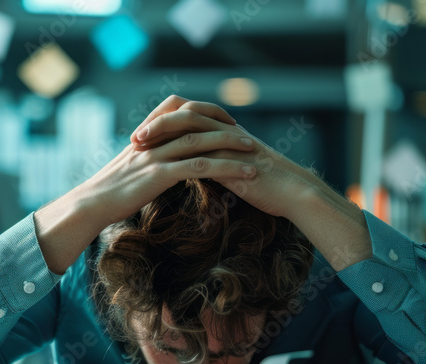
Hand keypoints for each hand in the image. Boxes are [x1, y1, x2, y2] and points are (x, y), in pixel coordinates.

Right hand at [83, 126, 256, 226]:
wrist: (92, 204)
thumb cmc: (111, 192)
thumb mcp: (131, 169)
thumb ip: (149, 160)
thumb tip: (166, 166)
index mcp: (148, 136)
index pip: (179, 109)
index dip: (204, 111)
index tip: (225, 120)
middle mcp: (154, 140)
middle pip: (195, 121)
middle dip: (224, 125)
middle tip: (247, 134)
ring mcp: (157, 155)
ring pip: (202, 142)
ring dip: (232, 145)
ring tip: (254, 152)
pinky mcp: (160, 174)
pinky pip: (200, 167)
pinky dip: (227, 168)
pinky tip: (245, 175)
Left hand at [132, 97, 372, 269]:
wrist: (292, 190)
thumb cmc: (263, 183)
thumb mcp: (231, 168)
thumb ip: (210, 161)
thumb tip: (188, 166)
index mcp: (221, 130)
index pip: (185, 113)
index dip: (161, 120)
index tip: (139, 134)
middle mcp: (224, 131)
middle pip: (184, 112)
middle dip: (156, 121)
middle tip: (134, 136)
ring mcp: (230, 143)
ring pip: (192, 126)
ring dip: (163, 132)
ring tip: (141, 144)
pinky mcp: (235, 160)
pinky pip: (206, 152)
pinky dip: (182, 156)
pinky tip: (166, 165)